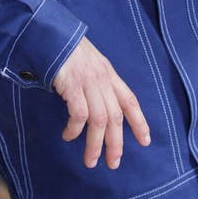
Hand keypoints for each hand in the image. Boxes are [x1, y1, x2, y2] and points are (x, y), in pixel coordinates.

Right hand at [53, 36, 150, 169]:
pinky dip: (75, 129)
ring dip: (95, 144)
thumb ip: (98, 80)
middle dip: (116, 143)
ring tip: (90, 161)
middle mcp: (102, 79)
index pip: (130, 100)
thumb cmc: (68, 50)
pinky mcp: (72, 85)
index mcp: (109, 74)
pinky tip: (69, 136)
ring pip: (99, 120)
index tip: (145, 140)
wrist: (52, 35)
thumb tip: (100, 106)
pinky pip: (79, 114)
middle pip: (116, 116)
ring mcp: (88, 82)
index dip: (139, 121)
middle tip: (113, 163)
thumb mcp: (91, 62)